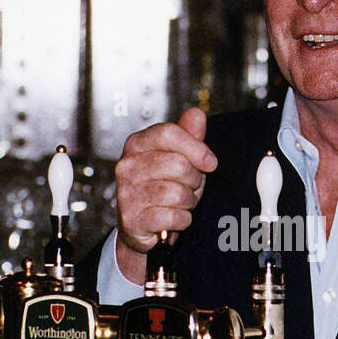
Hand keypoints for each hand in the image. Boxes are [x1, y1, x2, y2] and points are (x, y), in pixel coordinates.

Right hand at [114, 106, 217, 282]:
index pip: (169, 133)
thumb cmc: (160, 187)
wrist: (139, 224)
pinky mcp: (133, 219)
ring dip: (188, 201)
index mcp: (137, 144)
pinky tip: (174, 217)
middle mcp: (127, 166)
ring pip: (177, 193)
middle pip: (178, 164)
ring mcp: (127, 193)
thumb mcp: (176, 157)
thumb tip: (196, 114)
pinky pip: (174, 216)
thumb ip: (187, 136)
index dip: (196, 148)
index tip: (210, 162)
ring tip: (180, 202)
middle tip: (189, 186)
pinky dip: (182, 219)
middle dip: (194, 180)